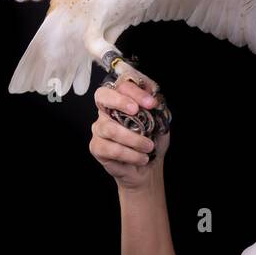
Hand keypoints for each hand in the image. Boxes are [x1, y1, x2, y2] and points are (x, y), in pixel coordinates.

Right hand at [90, 75, 169, 189]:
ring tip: (148, 147)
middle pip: (103, 96)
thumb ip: (156, 109)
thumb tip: (154, 99)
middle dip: (120, 101)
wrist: (148, 167)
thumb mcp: (159, 122)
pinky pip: (111, 148)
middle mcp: (106, 111)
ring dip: (133, 139)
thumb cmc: (151, 141)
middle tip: (136, 111)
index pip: (122, 86)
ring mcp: (99, 128)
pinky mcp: (96, 147)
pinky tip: (141, 158)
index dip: (135, 92)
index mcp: (121, 100)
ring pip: (110, 128)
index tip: (151, 103)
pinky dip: (129, 154)